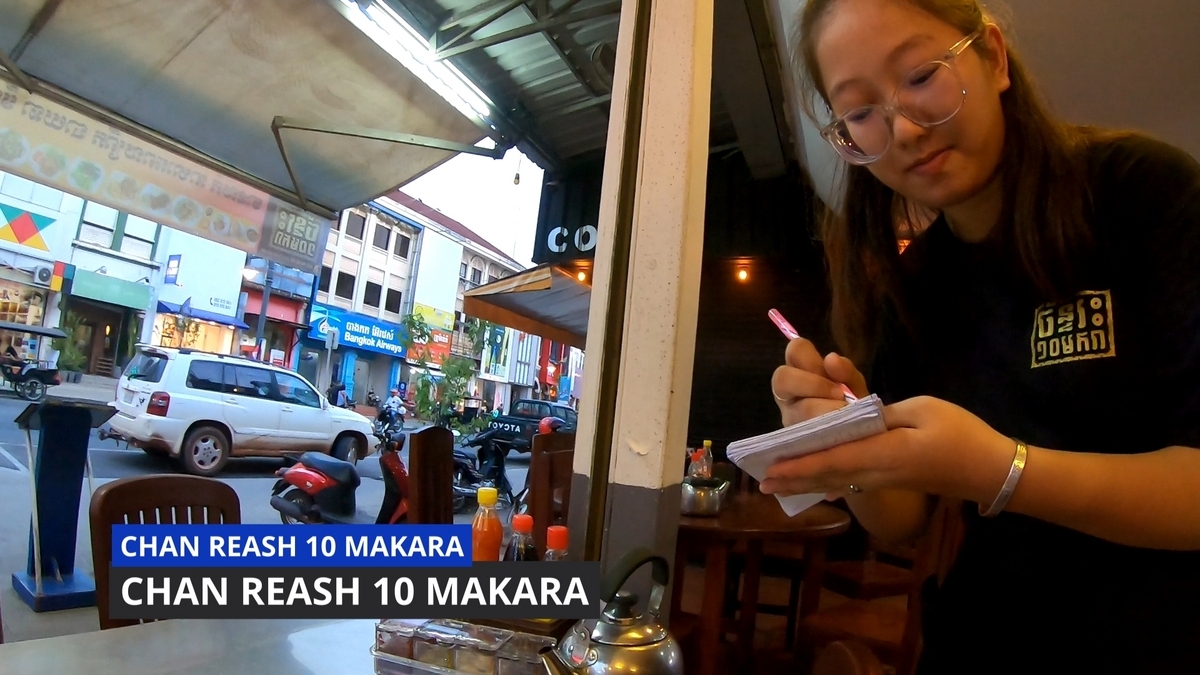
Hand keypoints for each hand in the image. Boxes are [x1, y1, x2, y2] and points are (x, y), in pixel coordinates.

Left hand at [759, 396, 1014, 502]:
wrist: (991, 469)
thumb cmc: (961, 435)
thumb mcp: (922, 411)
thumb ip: (882, 415)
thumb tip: (852, 418)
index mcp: (885, 454)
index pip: (833, 460)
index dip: (800, 465)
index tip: (772, 470)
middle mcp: (878, 472)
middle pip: (828, 476)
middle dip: (794, 478)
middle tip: (763, 482)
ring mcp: (884, 479)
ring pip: (837, 480)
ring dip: (806, 480)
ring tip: (778, 483)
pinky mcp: (891, 479)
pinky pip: (851, 480)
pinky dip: (827, 479)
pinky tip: (816, 483)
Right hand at [772, 337, 868, 426]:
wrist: (861, 434)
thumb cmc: (850, 402)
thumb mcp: (852, 382)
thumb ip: (845, 370)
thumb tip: (831, 358)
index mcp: (798, 371)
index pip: (795, 350)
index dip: (811, 358)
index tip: (832, 370)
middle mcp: (786, 393)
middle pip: (782, 378)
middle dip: (813, 384)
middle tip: (840, 395)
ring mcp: (789, 418)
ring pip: (797, 409)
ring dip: (823, 410)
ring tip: (843, 414)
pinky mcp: (796, 439)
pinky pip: (804, 433)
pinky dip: (826, 429)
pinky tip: (840, 430)